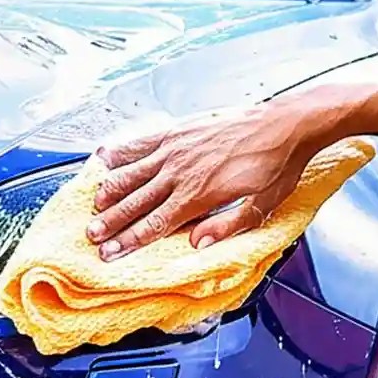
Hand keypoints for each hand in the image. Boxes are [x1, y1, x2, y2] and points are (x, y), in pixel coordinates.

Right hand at [86, 105, 320, 260]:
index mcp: (200, 195)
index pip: (156, 224)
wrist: (285, 124)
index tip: (110, 253)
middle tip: (91, 236)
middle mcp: (182, 171)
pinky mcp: (179, 130)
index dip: (129, 240)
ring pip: (132, 173)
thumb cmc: (276, 165)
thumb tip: (197, 244)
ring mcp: (177, 148)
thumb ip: (226, 226)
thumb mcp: (261, 206)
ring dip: (109, 191)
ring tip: (92, 206)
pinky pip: (142, 142)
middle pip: (137, 201)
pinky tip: (104, 158)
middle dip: (112, 221)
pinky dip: (121, 151)